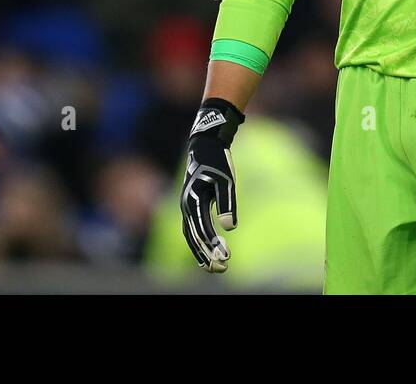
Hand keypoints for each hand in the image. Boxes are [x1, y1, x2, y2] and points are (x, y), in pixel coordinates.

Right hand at [180, 98, 244, 272]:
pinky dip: (198, 243)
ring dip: (201, 252)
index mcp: (193, 200)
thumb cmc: (218, 161)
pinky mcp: (191, 207)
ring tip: (216, 268)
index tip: (226, 256)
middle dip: (207, 254)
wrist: (205, 146)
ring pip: (190, 236)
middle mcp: (186, 206)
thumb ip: (227, 203)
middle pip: (193, 237)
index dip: (213, 244)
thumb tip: (230, 228)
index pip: (202, 229)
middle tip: (223, 268)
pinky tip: (209, 252)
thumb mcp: (226, 180)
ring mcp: (186, 207)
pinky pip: (191, 230)